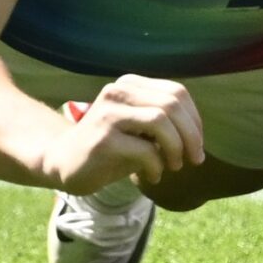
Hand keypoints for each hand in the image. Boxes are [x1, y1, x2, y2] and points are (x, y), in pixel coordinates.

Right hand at [37, 77, 203, 193]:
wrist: (64, 162)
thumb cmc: (110, 147)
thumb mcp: (138, 128)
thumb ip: (163, 120)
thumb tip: (198, 132)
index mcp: (129, 85)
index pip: (177, 92)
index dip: (195, 120)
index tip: (197, 145)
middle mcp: (118, 92)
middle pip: (172, 104)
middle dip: (192, 135)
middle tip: (195, 159)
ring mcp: (108, 114)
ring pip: (160, 121)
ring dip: (176, 148)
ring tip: (173, 166)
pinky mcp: (103, 140)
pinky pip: (145, 150)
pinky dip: (157, 167)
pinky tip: (152, 176)